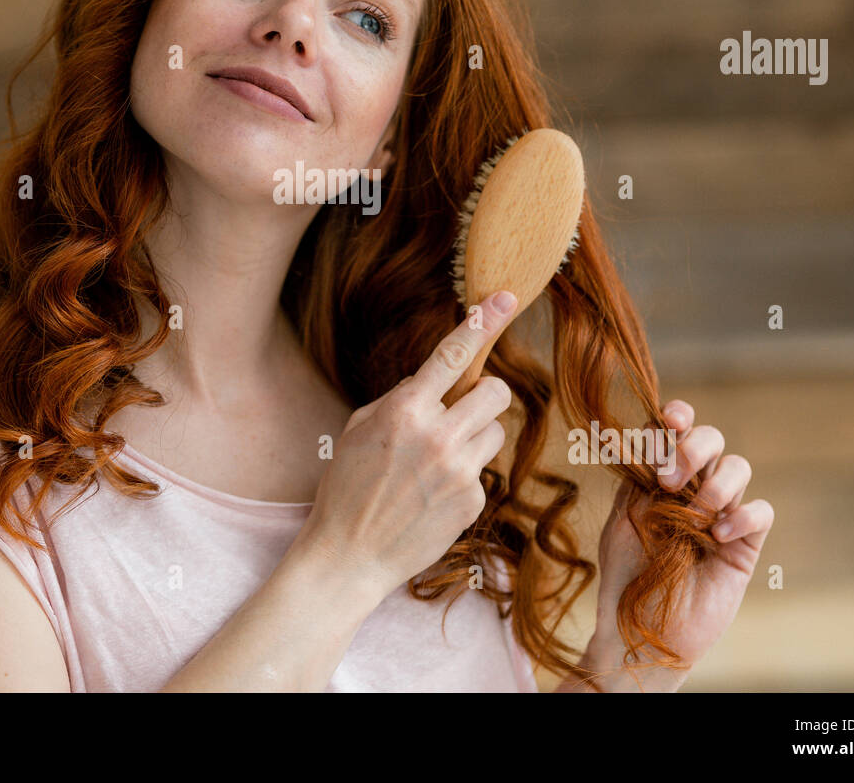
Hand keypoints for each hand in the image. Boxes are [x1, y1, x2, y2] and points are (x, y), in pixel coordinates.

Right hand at [292, 290, 520, 601]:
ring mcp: (458, 471)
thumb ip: (400, 400)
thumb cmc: (348, 486)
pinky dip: (463, 475)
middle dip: (483, 396)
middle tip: (463, 410)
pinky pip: (483, 470)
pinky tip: (432, 494)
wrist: (349, 554)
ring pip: (495, 431)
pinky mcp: (471, 501)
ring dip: (475, 437)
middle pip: (495, 392)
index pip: (452, 356)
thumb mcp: (360, 428)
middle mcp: (436, 436)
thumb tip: (434, 381)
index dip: (482, 323)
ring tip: (439, 460)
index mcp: (404, 410)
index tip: (505, 299)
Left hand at [584, 399, 774, 689]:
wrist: (641, 631)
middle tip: (667, 480)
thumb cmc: (626, 576)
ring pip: (739, 467)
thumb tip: (651, 439)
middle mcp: (693, 488)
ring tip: (693, 514)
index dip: (677, 416)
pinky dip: (742, 515)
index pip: (675, 431)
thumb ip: (638, 480)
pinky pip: (762, 512)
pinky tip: (716, 536)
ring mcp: (721, 514)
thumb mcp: (622, 520)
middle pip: (711, 439)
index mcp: (660, 477)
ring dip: (716, 482)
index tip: (668, 420)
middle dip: (691, 448)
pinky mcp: (745, 545)